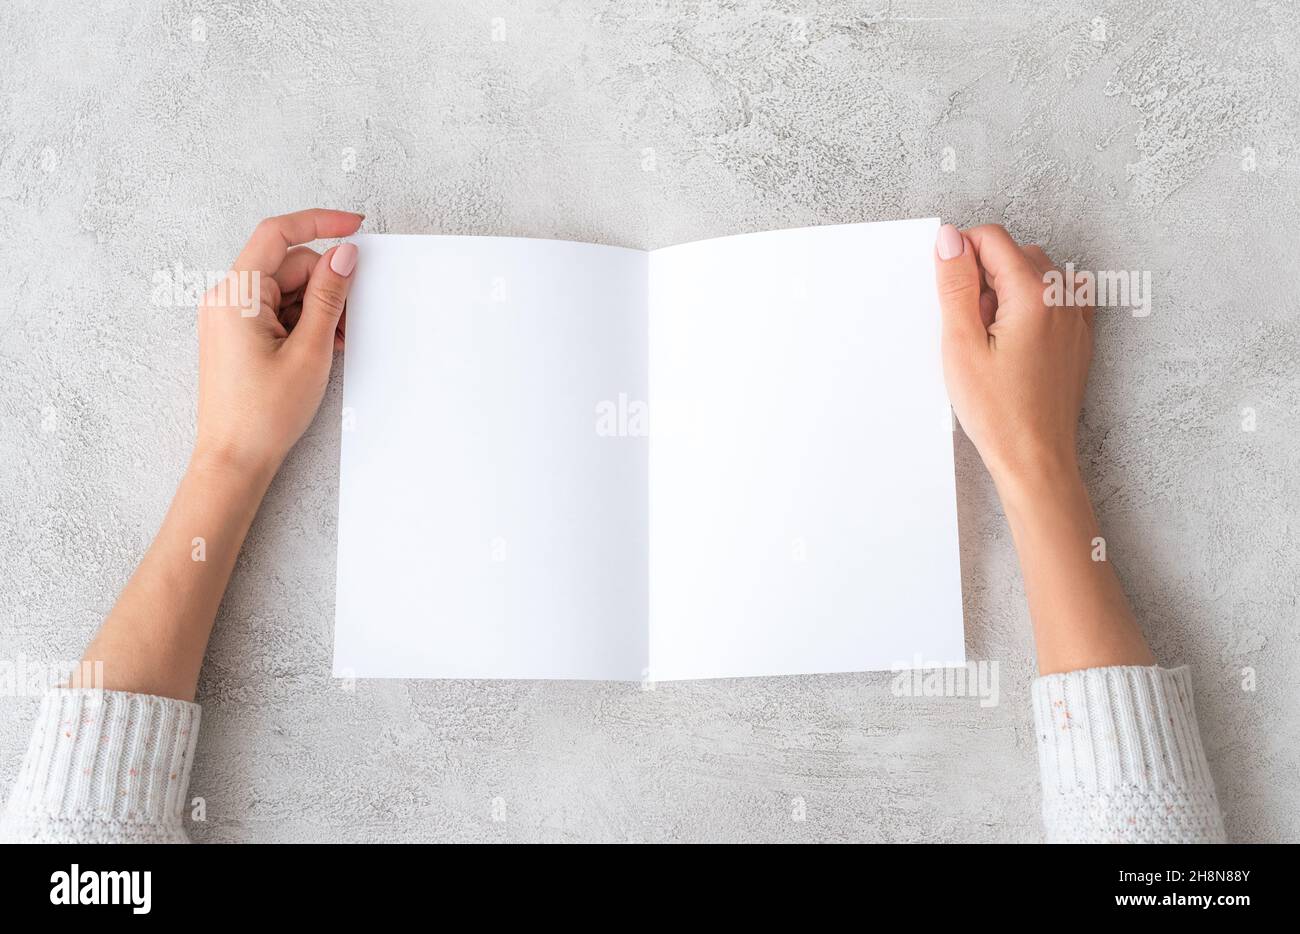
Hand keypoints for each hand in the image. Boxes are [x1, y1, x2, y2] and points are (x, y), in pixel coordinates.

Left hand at [194, 209, 362, 478]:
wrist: (234, 459)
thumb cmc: (263, 413)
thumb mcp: (310, 350)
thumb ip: (329, 296)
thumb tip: (343, 255)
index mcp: (237, 294)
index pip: (279, 234)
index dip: (320, 223)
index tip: (355, 226)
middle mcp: (226, 297)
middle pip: (288, 265)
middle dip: (326, 285)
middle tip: (350, 320)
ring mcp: (229, 315)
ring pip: (287, 289)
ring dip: (318, 308)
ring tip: (334, 345)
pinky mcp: (236, 333)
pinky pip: (277, 310)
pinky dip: (303, 322)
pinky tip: (320, 347)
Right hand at [933, 223, 1090, 493]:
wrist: (1035, 458)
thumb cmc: (998, 412)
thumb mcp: (961, 345)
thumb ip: (955, 285)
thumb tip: (950, 239)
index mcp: (1035, 294)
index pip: (992, 239)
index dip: (961, 256)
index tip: (948, 292)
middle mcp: (1064, 298)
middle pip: (1015, 253)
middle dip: (984, 276)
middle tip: (969, 324)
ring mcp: (1076, 317)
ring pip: (1036, 274)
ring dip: (1007, 290)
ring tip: (991, 337)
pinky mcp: (1078, 337)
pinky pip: (1056, 298)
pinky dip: (1031, 305)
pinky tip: (1014, 339)